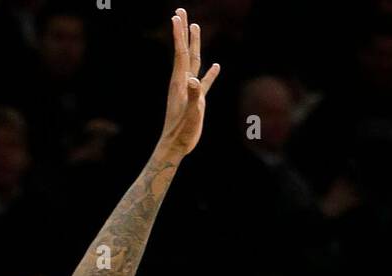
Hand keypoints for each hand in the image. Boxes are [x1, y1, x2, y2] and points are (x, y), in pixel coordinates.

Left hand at [158, 9, 219, 160]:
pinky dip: (210, 73)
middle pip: (185, 51)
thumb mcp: (190, 115)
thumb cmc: (181, 133)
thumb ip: (193, 97)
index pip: (181, 53)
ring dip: (194, 44)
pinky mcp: (196, 100)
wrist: (176, 146)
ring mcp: (190, 90)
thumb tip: (195, 81)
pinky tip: (216, 66)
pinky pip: (204, 82)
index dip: (179, 34)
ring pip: (194, 61)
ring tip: (195, 27)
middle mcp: (183, 82)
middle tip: (180, 11)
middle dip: (183, 31)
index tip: (177, 16)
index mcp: (181, 83)